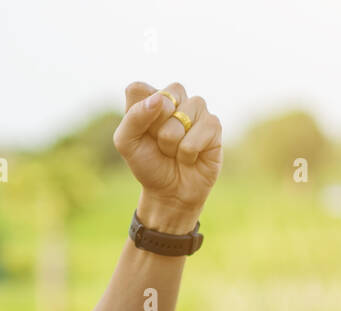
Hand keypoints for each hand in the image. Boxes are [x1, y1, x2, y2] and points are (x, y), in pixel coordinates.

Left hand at [113, 81, 222, 231]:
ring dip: (172, 144)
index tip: (142, 132)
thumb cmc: (147, 164)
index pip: (138, 89)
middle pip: (162, 100)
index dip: (137, 115)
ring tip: (175, 151)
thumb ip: (134, 117)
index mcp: (151, 96)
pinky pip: (196, 136)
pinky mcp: (214, 124)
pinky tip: (190, 156)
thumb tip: (159, 99)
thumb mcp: (127, 143)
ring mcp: (197, 108)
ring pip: (179, 120)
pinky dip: (188, 153)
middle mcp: (175, 97)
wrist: (169, 192)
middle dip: (156, 129)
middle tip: (160, 143)